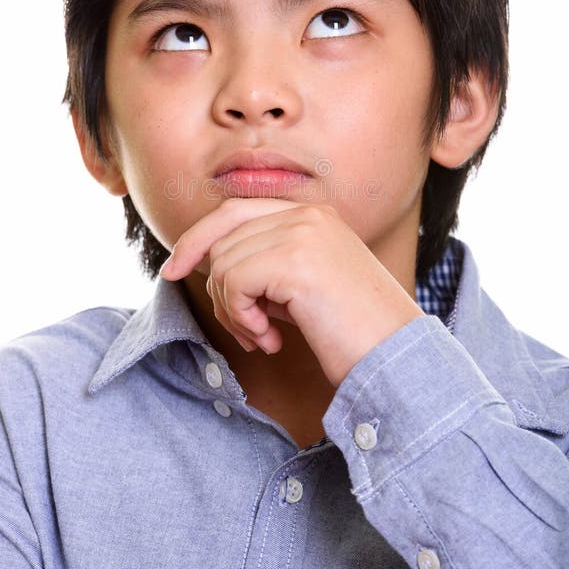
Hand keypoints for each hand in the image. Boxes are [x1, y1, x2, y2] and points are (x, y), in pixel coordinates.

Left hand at [159, 198, 422, 385]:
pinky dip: (240, 317)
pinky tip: (273, 340)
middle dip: (218, 286)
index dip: (196, 238)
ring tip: (266, 336)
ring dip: (233, 311)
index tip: (173, 268)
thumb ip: (265, 262)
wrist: (396, 357)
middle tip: (243, 327)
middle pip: (221, 235)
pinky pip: (232, 281)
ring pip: (223, 262)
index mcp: (314, 214)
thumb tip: (206, 259)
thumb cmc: (353, 330)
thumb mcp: (304, 284)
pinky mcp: (295, 259)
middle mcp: (308, 213)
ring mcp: (303, 231)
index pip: (235, 210)